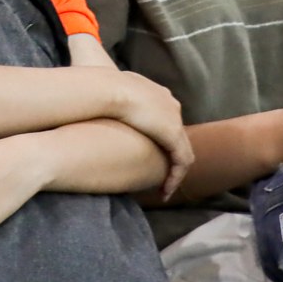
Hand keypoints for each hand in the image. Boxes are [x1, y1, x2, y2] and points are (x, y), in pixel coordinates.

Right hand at [109, 71, 194, 197]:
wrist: (109, 89)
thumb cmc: (101, 91)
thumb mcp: (108, 95)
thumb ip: (113, 105)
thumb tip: (100, 114)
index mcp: (157, 94)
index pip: (165, 117)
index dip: (158, 136)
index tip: (147, 151)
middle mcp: (170, 105)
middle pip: (176, 134)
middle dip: (169, 154)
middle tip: (159, 173)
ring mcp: (174, 120)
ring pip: (182, 152)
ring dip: (174, 172)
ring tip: (164, 189)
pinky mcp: (173, 135)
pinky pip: (182, 162)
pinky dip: (175, 178)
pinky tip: (165, 192)